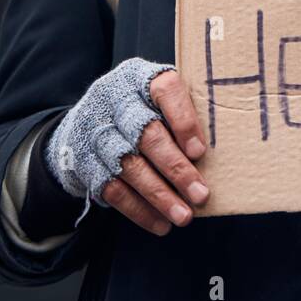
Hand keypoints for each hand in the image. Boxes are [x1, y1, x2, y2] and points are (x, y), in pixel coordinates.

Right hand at [45, 59, 208, 235]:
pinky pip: (113, 189)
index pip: (165, 91)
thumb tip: (215, 154)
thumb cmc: (141, 110)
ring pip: (130, 166)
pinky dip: (138, 210)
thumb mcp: (159, 100)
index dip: (183, 120)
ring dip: (160, 196)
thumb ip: (183, 115)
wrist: (86, 121)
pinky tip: (160, 223)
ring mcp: (95, 130)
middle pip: (147, 135)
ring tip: (183, 215)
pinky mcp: (85, 160)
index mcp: (139, 77)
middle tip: (200, 194)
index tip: (199, 151)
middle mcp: (113, 100)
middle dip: (176, 169)